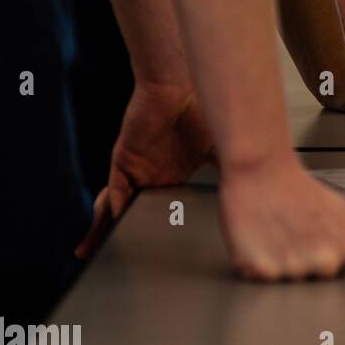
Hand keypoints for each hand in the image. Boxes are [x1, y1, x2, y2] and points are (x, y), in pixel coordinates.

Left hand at [75, 81, 214, 259]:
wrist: (179, 87)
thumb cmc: (198, 110)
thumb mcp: (222, 151)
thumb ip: (231, 174)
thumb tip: (253, 195)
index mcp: (174, 176)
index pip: (162, 208)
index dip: (158, 228)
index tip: (160, 247)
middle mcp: (152, 176)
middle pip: (131, 211)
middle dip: (119, 234)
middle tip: (110, 256)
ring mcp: (136, 170)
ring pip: (114, 206)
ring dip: (103, 227)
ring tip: (91, 249)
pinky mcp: (124, 163)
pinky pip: (114, 193)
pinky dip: (111, 212)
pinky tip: (112, 227)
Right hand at [218, 155, 344, 279]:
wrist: (262, 173)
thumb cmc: (305, 196)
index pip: (340, 274)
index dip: (325, 255)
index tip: (318, 237)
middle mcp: (325, 264)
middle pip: (315, 284)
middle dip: (304, 265)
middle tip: (296, 237)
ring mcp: (294, 270)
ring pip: (287, 285)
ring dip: (280, 266)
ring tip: (279, 238)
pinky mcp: (261, 272)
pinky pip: (261, 281)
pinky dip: (257, 266)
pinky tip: (262, 243)